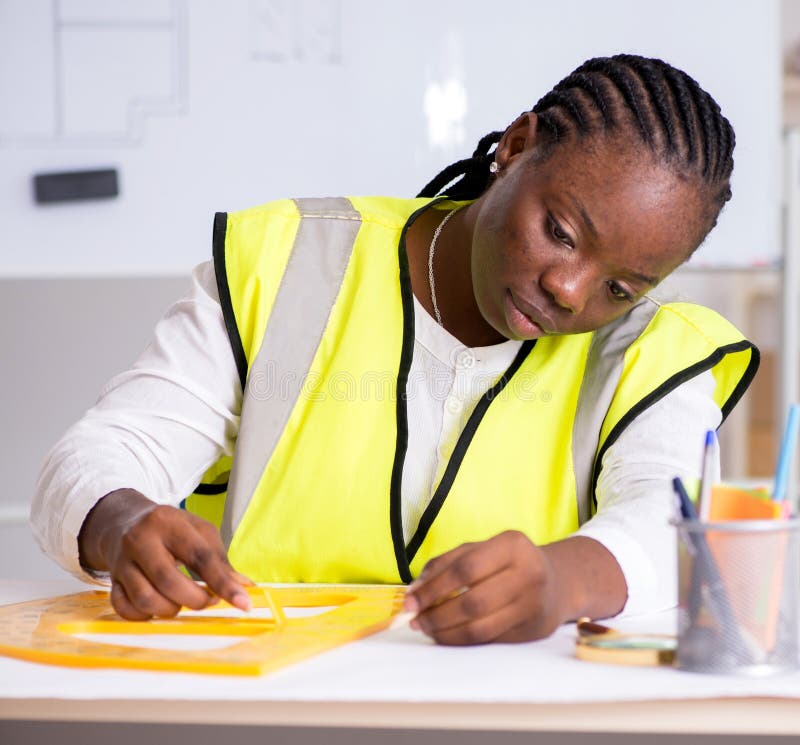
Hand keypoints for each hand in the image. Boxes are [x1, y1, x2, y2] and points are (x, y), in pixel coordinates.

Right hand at [78, 489, 252, 619]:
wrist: (123, 521)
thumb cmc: (169, 528)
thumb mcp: (199, 532)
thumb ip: (220, 560)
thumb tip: (244, 587)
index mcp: (169, 523)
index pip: (200, 556)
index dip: (223, 583)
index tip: (243, 603)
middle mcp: (141, 540)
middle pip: (169, 581)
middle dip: (195, 600)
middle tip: (208, 600)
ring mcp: (122, 562)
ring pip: (145, 599)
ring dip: (170, 609)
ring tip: (181, 602)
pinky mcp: (111, 580)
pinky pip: (125, 609)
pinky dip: (145, 616)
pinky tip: (157, 607)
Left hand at [402, 531, 626, 644]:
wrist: (558, 581)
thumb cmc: (509, 562)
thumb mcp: (481, 549)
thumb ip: (447, 563)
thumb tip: (415, 590)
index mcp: (513, 545)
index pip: (465, 569)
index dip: (433, 587)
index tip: (409, 599)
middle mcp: (528, 573)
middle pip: (472, 602)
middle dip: (435, 614)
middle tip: (414, 619)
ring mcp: (533, 605)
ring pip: (480, 627)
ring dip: (445, 631)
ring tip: (425, 628)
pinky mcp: (532, 630)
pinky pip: (489, 639)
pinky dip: (461, 639)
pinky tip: (445, 634)